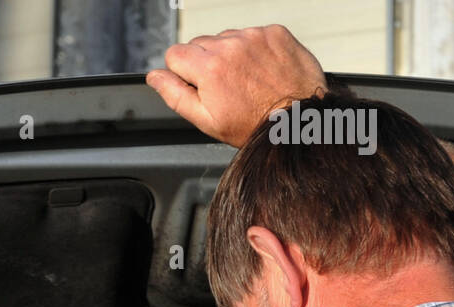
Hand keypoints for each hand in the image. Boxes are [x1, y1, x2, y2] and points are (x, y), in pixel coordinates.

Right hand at [146, 24, 326, 147]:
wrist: (297, 121)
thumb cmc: (253, 126)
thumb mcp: (207, 121)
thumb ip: (175, 95)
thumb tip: (155, 77)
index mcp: (209, 68)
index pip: (175, 54)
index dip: (182, 72)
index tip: (197, 86)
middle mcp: (230, 45)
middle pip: (199, 43)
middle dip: (205, 63)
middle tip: (224, 89)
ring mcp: (254, 36)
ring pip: (226, 38)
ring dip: (229, 55)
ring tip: (244, 81)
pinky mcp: (274, 32)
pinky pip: (252, 34)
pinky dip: (253, 50)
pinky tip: (260, 72)